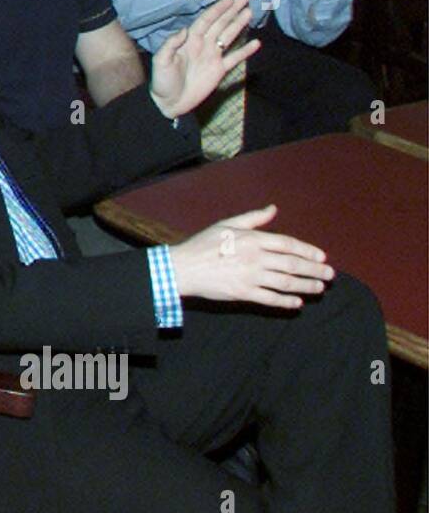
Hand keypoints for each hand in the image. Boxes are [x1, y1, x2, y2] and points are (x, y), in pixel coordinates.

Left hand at [149, 0, 258, 117]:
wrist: (169, 103)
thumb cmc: (162, 81)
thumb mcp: (161, 61)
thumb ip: (171, 45)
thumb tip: (185, 30)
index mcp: (190, 41)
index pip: (206, 20)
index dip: (217, 9)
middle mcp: (203, 45)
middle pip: (220, 24)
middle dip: (231, 10)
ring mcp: (212, 57)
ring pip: (228, 36)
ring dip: (238, 24)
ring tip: (249, 12)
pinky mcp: (219, 71)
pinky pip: (234, 58)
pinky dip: (245, 51)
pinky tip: (256, 43)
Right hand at [169, 205, 333, 308]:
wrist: (183, 267)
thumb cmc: (203, 243)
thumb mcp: (227, 224)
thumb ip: (253, 218)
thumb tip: (273, 209)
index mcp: (253, 239)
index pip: (289, 244)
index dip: (308, 251)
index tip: (322, 257)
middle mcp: (256, 258)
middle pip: (293, 264)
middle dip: (314, 270)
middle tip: (329, 276)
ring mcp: (251, 276)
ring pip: (286, 282)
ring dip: (306, 286)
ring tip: (318, 289)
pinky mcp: (243, 293)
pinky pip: (270, 299)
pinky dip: (286, 302)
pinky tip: (297, 303)